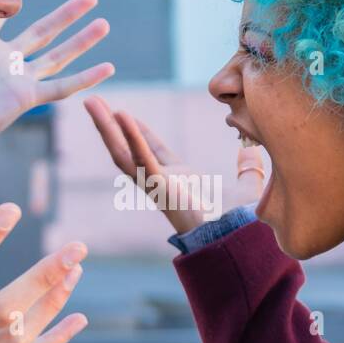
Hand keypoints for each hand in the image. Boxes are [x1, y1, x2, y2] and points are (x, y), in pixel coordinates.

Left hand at [0, 0, 114, 150]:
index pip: (8, 8)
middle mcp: (7, 58)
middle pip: (45, 30)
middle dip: (68, 13)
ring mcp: (19, 78)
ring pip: (58, 56)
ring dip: (81, 41)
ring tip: (103, 23)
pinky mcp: (27, 98)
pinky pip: (61, 88)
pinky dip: (85, 78)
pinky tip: (107, 68)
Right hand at [84, 93, 265, 235]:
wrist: (238, 239)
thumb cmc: (239, 223)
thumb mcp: (246, 186)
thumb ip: (248, 169)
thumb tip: (253, 152)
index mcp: (176, 182)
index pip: (150, 151)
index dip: (136, 131)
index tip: (122, 113)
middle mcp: (160, 184)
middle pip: (125, 150)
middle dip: (108, 127)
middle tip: (92, 103)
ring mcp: (156, 185)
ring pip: (121, 154)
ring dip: (105, 128)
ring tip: (90, 103)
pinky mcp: (160, 187)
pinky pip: (141, 158)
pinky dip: (131, 136)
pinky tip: (120, 115)